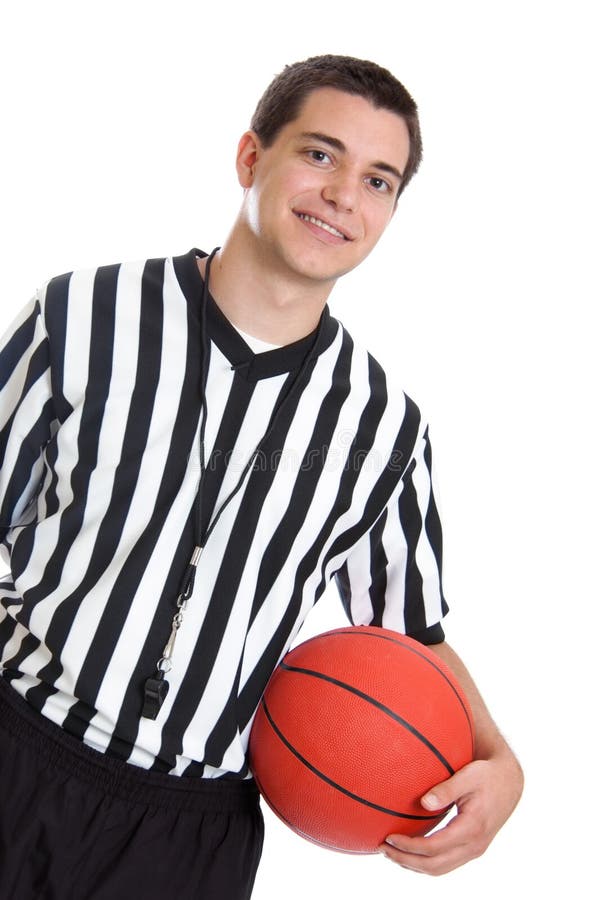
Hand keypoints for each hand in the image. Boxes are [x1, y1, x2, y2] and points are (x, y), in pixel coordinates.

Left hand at [379, 749, 523, 875]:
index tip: (389, 836)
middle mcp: (474, 845)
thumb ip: (447, 789)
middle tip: (382, 849)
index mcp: (472, 828)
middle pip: (435, 866)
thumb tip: (423, 802)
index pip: (434, 847)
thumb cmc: (487, 775)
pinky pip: (446, 862)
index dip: (409, 847)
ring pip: (440, 869)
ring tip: (392, 852)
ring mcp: (474, 850)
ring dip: (414, 865)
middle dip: (406, 861)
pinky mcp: (472, 848)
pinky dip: (426, 861)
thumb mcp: (469, 775)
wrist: (510, 783)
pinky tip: (410, 849)